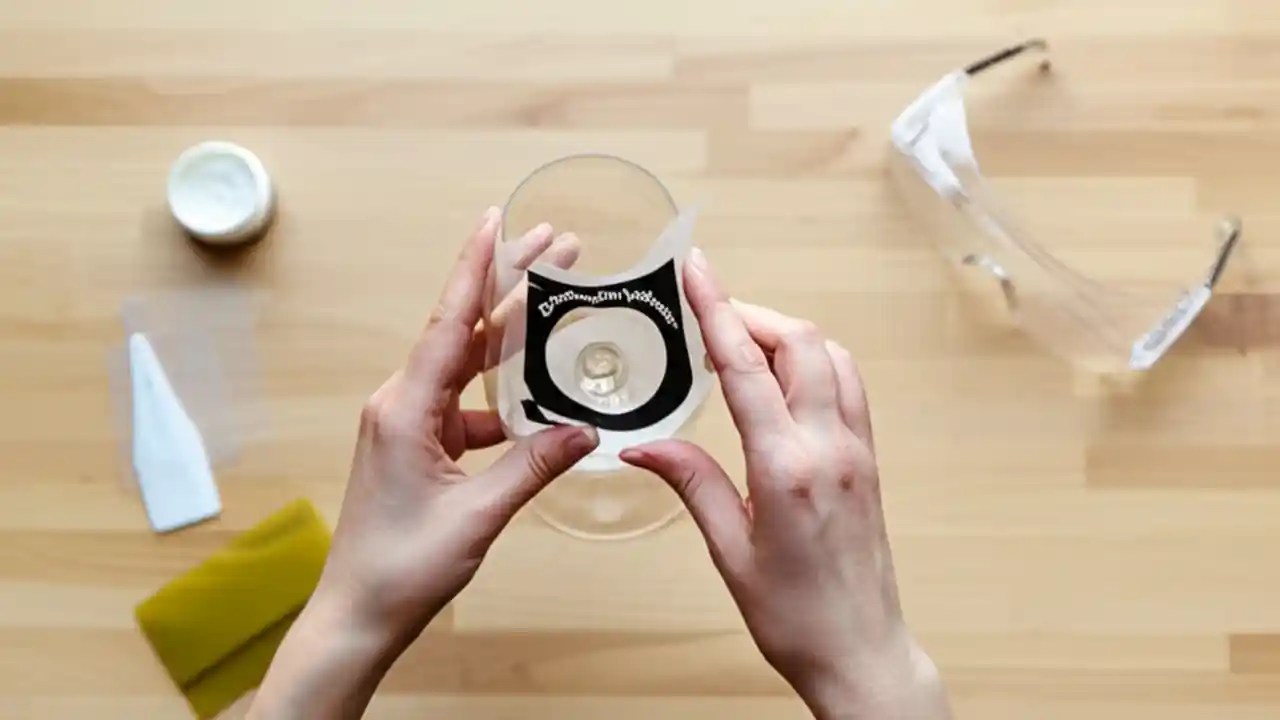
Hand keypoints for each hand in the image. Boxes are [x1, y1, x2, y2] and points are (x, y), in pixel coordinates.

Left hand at [250, 208, 597, 718]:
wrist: (357, 615)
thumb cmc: (401, 567)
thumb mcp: (479, 516)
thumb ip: (532, 466)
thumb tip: (583, 430)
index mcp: (406, 409)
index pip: (450, 322)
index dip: (476, 267)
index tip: (497, 220)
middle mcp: (401, 404)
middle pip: (463, 329)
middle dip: (509, 284)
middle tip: (556, 244)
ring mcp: (407, 425)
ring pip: (466, 365)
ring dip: (511, 336)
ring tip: (558, 302)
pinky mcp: (416, 447)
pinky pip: (465, 404)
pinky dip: (502, 395)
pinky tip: (539, 399)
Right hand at [622, 250, 950, 719]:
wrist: (861, 653)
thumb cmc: (795, 617)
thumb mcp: (729, 551)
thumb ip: (691, 482)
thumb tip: (643, 444)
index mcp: (788, 469)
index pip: (747, 367)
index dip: (717, 309)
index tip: (697, 269)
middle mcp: (831, 448)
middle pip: (799, 343)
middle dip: (751, 312)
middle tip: (707, 309)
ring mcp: (858, 450)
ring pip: (831, 356)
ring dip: (785, 333)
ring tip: (740, 340)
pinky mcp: (869, 460)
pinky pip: (847, 385)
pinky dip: (814, 360)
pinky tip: (783, 375)